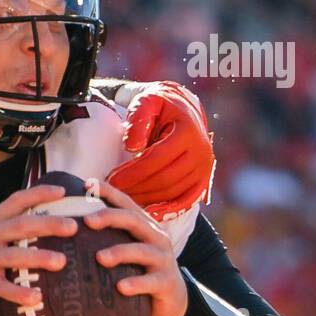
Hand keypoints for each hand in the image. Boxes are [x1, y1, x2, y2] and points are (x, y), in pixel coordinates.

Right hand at [0, 184, 77, 315]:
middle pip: (20, 225)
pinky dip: (21, 293)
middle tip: (73, 227)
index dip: (39, 194)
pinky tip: (38, 296)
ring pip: (14, 256)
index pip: (16, 201)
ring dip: (40, 257)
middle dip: (49, 224)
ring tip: (62, 261)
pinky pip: (4, 288)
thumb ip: (14, 229)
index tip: (63, 192)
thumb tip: (56, 219)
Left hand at [83, 179, 188, 315]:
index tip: (87, 184)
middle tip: (87, 221)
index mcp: (143, 226)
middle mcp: (155, 237)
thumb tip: (67, 226)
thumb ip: (105, 238)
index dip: (108, 192)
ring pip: (142, 250)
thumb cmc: (139, 270)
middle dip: (110, 217)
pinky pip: (151, 282)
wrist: (171, 300)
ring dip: (120, 252)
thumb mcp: (125, 250)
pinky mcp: (167, 282)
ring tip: (100, 258)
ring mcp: (163, 259)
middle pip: (133, 220)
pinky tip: (121, 288)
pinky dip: (136, 283)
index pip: (126, 203)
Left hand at [107, 81, 215, 221]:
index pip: (157, 158)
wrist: (181, 108)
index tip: (111, 179)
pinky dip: (168, 210)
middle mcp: (201, 152)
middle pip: (165, 179)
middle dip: (136, 188)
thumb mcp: (146, 102)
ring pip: (173, 192)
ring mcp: (204, 168)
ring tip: (122, 200)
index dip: (133, 172)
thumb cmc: (159, 105)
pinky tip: (148, 214)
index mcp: (188, 132)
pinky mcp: (203, 180)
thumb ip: (138, 119)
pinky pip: (185, 200)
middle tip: (112, 193)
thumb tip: (132, 146)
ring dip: (147, 199)